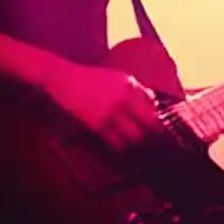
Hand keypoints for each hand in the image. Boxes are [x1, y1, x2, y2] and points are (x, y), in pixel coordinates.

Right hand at [43, 62, 165, 150]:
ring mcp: (110, 113)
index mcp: (130, 84)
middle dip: (153, 133)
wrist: (64, 79)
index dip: (158, 117)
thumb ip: (136, 90)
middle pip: (149, 123)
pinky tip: (121, 146)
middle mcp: (123, 98)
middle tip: (154, 140)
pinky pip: (115, 142)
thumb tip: (153, 104)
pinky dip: (120, 145)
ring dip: (136, 141)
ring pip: (134, 136)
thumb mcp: (118, 78)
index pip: (153, 105)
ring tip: (137, 145)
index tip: (159, 126)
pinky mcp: (97, 125)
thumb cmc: (92, 78)